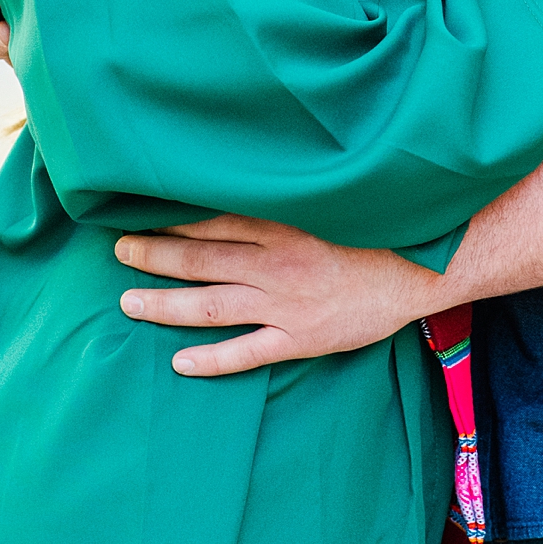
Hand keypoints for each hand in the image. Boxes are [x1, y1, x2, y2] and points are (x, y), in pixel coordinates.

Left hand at [114, 216, 442, 375]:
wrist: (424, 268)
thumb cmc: (379, 227)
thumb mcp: (330, 200)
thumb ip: (288, 197)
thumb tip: (246, 181)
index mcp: (282, 225)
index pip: (212, 221)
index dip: (172, 220)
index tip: (138, 214)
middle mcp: (275, 263)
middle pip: (200, 260)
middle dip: (154, 255)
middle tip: (118, 252)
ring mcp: (285, 304)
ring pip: (211, 305)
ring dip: (166, 305)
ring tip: (129, 303)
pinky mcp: (301, 337)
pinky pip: (247, 352)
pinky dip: (211, 359)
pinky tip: (180, 362)